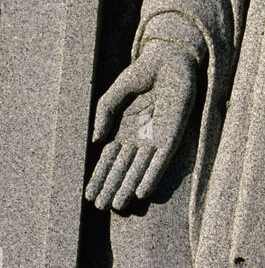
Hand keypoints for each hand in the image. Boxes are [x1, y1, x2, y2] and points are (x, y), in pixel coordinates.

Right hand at [85, 41, 197, 210]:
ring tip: (118, 206)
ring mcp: (155, 138)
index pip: (109, 159)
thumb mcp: (116, 93)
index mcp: (122, 130)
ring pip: (139, 169)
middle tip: (100, 208)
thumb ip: (104, 114)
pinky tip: (143, 192)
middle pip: (122, 168)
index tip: (89, 196)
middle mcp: (138, 138)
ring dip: (129, 187)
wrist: (169, 60)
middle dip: (111, 188)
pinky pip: (161, 160)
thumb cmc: (142, 73)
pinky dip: (151, 176)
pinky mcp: (172, 135)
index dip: (99, 177)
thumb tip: (95, 141)